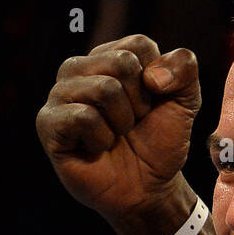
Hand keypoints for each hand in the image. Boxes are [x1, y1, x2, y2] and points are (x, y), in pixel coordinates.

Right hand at [37, 36, 202, 234]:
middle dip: (140, 102)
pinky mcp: (47, 122)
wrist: (148, 188)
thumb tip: (152, 75)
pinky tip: (96, 148)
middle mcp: (79, 69)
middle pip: (121, 64)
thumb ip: (184, 68)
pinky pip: (83, 117)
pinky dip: (102, 139)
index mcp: (109, 56)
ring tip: (115, 135)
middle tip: (132, 123)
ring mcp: (59, 94)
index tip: (150, 104)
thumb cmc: (160, 141)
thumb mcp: (186, 100)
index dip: (157, 81)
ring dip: (122, 122)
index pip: (138, 46)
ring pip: (103, 89)